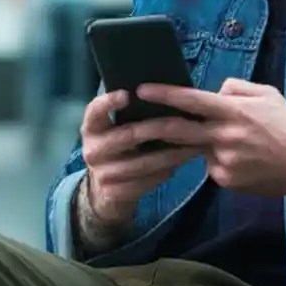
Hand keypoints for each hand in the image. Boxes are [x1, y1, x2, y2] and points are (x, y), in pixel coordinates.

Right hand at [79, 90, 203, 224]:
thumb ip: (129, 115)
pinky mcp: (114, 193)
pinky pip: (147, 181)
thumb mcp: (114, 130)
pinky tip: (180, 163)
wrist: (104, 189)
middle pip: (128, 135)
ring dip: (172, 154)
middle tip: (186, 122)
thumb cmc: (118, 148)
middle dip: (160, 128)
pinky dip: (166, 171)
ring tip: (194, 145)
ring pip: (143, 162)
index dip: (109, 102)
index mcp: (91, 128)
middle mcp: (92, 150)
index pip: (95, 111)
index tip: (128, 94)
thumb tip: (164, 93)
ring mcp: (102, 174)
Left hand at [136, 78, 285, 197]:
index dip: (164, 94)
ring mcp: (224, 160)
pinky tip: (245, 161)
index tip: (141, 89)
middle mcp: (224, 135)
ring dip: (200, 143)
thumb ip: (236, 88)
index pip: (191, 100)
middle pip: (178, 130)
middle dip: (151, 126)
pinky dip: (220, 161)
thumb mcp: (267, 95)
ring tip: (232, 142)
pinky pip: (212, 166)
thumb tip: (215, 90)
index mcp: (233, 111)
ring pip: (198, 148)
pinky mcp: (226, 180)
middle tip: (133, 123)